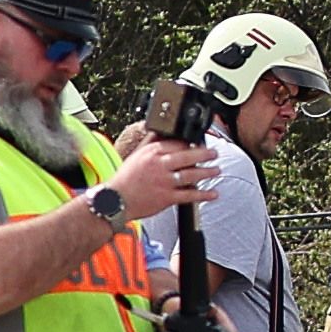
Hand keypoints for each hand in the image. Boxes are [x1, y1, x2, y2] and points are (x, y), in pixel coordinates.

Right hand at [108, 138, 224, 219]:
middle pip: (187, 156)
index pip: (177, 144)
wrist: (113, 201)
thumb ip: (151, 143)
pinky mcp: (166, 197)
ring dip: (207, 172)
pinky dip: (204, 194)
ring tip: (216, 170)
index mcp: (151, 153)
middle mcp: (159, 165)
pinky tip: (213, 193)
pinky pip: (189, 195)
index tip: (199, 143)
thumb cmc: (125, 179)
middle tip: (214, 153)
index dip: (190, 143)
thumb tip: (162, 130)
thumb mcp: (136, 155)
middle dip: (204, 154)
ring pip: (191, 174)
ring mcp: (164, 182)